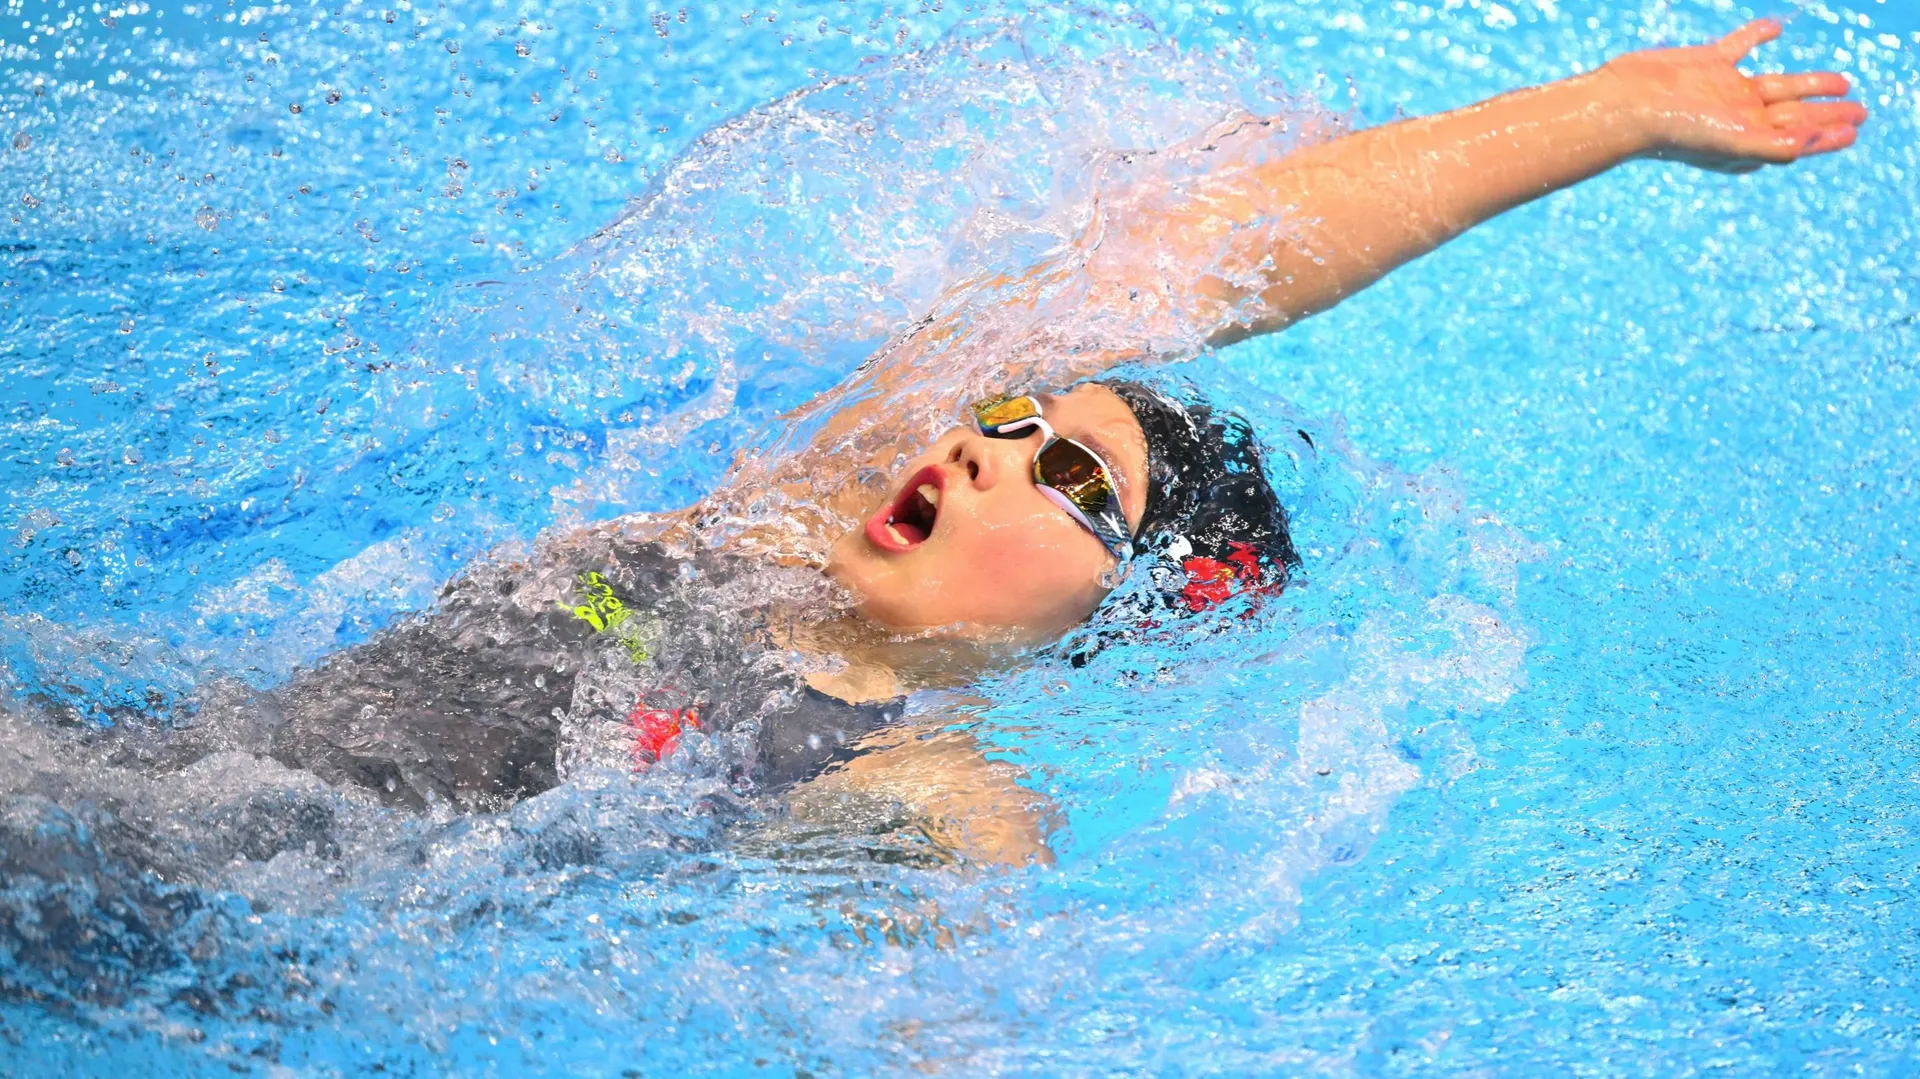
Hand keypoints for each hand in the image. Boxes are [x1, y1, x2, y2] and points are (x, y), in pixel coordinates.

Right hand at [1601, 17, 1866, 172]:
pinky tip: (1776, 27)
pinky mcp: (1705, 64)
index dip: (1828, 134)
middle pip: (1795, 114)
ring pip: (1778, 84)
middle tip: (1861, 112)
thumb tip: (1806, 146)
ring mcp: (1723, 90)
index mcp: (1746, 140)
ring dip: (1809, 82)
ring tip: (1842, 81)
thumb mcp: (1728, 141)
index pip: (1798, 137)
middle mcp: (1738, 117)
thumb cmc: (1674, 130)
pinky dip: (1759, 35)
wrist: (1626, 104)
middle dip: (1827, 113)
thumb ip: (1771, 146)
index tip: (1854, 131)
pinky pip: (1739, 45)